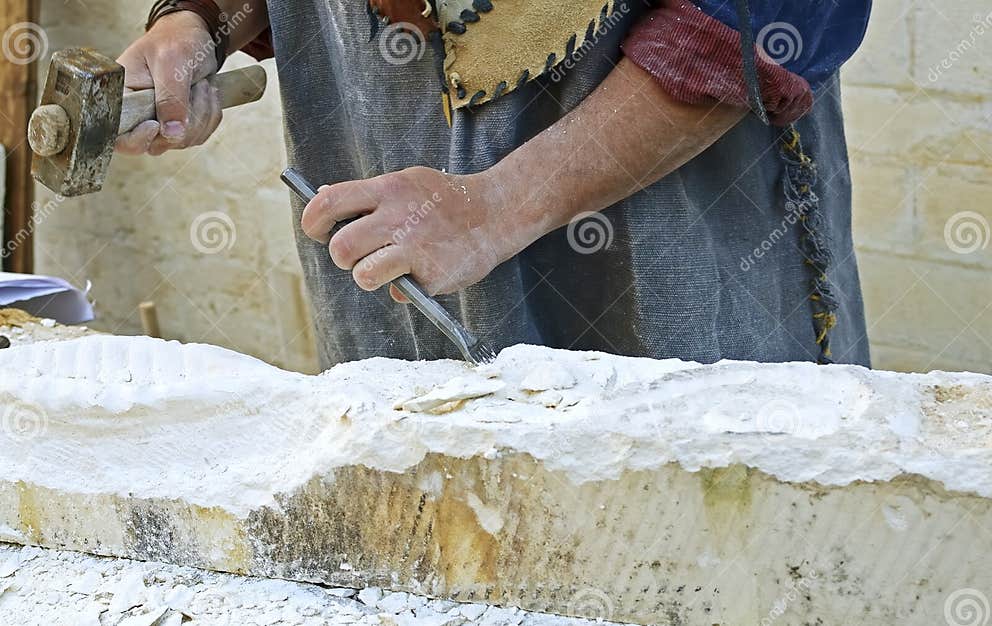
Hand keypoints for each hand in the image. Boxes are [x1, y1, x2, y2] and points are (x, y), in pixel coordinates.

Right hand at [115, 11, 222, 155]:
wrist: (195, 38)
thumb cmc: (175, 41)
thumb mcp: (171, 63)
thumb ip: (170, 98)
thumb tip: (171, 134)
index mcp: (122, 97)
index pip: (118, 136)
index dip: (137, 139)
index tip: (155, 125)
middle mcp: (138, 114)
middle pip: (158, 144)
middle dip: (184, 120)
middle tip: (194, 87)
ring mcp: (160, 123)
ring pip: (183, 141)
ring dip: (202, 114)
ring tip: (200, 85)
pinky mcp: (181, 125)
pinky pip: (199, 135)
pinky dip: (209, 116)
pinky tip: (206, 93)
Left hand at [301, 167, 527, 301]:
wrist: (496, 213)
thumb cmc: (445, 201)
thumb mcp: (407, 182)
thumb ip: (370, 196)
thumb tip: (324, 201)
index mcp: (388, 189)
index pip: (328, 202)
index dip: (313, 222)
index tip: (317, 231)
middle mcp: (397, 216)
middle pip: (340, 248)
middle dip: (343, 257)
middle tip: (359, 255)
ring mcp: (414, 247)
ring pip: (361, 275)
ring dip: (367, 276)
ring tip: (387, 268)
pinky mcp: (430, 275)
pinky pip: (396, 292)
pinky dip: (402, 290)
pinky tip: (420, 274)